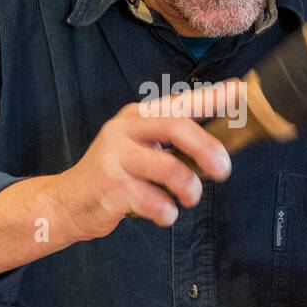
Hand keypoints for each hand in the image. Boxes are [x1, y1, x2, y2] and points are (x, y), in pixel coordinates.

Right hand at [50, 79, 244, 240]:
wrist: (68, 202)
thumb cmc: (116, 176)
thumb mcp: (140, 149)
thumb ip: (172, 144)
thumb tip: (219, 148)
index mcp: (137, 116)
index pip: (180, 102)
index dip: (211, 98)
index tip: (238, 92)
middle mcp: (125, 130)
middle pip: (177, 128)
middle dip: (208, 150)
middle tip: (223, 170)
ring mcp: (115, 157)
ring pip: (170, 169)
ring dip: (189, 189)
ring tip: (188, 198)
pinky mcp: (110, 187)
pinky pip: (154, 201)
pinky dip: (167, 212)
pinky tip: (163, 214)